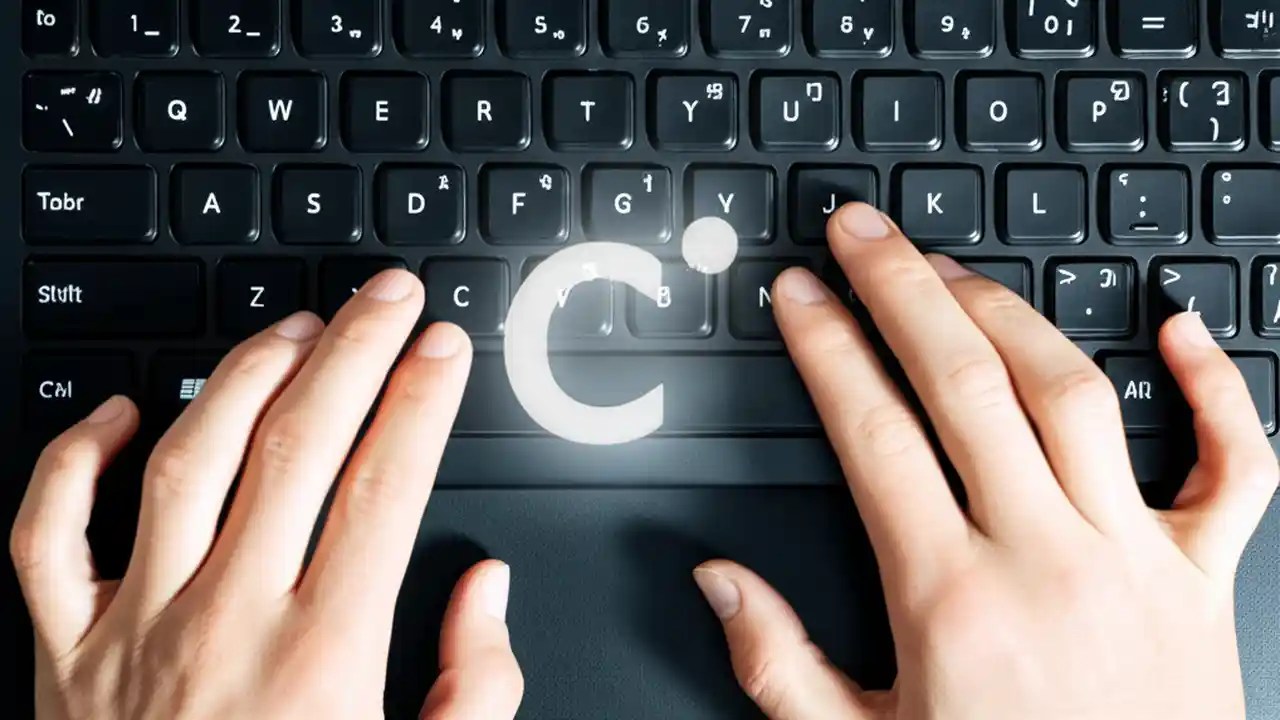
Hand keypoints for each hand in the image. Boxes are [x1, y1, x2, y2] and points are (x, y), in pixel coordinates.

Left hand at [11, 271, 522, 718]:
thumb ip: (474, 691)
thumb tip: (485, 588)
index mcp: (323, 659)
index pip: (387, 487)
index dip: (422, 401)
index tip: (443, 349)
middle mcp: (225, 625)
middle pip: (300, 445)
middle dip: (355, 350)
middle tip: (387, 295)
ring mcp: (134, 631)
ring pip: (187, 460)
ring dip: (246, 377)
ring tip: (294, 331)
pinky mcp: (62, 654)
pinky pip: (47, 534)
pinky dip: (74, 461)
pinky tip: (124, 415)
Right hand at [693, 204, 1278, 719]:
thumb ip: (779, 664)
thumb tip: (718, 582)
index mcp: (950, 604)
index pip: (872, 435)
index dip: (826, 349)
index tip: (799, 296)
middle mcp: (1045, 562)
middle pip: (964, 385)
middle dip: (900, 289)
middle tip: (861, 231)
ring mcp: (1133, 560)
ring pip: (1072, 394)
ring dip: (1006, 314)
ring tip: (953, 270)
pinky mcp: (1204, 576)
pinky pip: (1233, 465)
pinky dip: (1215, 388)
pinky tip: (1175, 325)